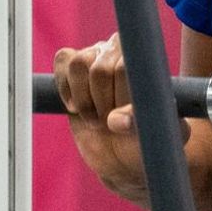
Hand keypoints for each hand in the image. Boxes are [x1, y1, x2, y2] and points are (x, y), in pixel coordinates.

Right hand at [48, 34, 148, 199]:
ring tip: (94, 118)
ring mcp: (97, 57)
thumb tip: (115, 120)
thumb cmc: (141, 141)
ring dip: (82, 100)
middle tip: (108, 123)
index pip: (126, 71)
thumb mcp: (146, 134)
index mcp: (147, 63)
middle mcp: (122, 54)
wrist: (121, 156)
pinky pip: (64, 60)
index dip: (119, 99)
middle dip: (101, 104)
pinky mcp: (74, 65)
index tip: (124, 122)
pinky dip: (65, 87)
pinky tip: (74, 107)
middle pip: (100, 71)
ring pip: (78, 64)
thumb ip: (136, 123)